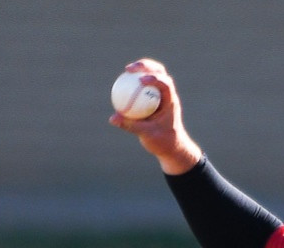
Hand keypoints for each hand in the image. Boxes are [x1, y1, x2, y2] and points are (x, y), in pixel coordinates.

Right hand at [109, 59, 202, 174]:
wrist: (171, 147)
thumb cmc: (162, 141)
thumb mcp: (146, 135)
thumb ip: (130, 125)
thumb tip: (112, 118)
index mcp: (170, 101)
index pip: (165, 84)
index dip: (154, 78)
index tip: (140, 80)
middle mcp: (167, 95)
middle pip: (159, 72)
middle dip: (146, 66)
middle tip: (130, 69)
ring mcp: (161, 95)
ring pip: (152, 75)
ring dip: (141, 69)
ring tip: (127, 70)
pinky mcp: (154, 97)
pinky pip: (144, 86)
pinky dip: (134, 82)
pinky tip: (122, 82)